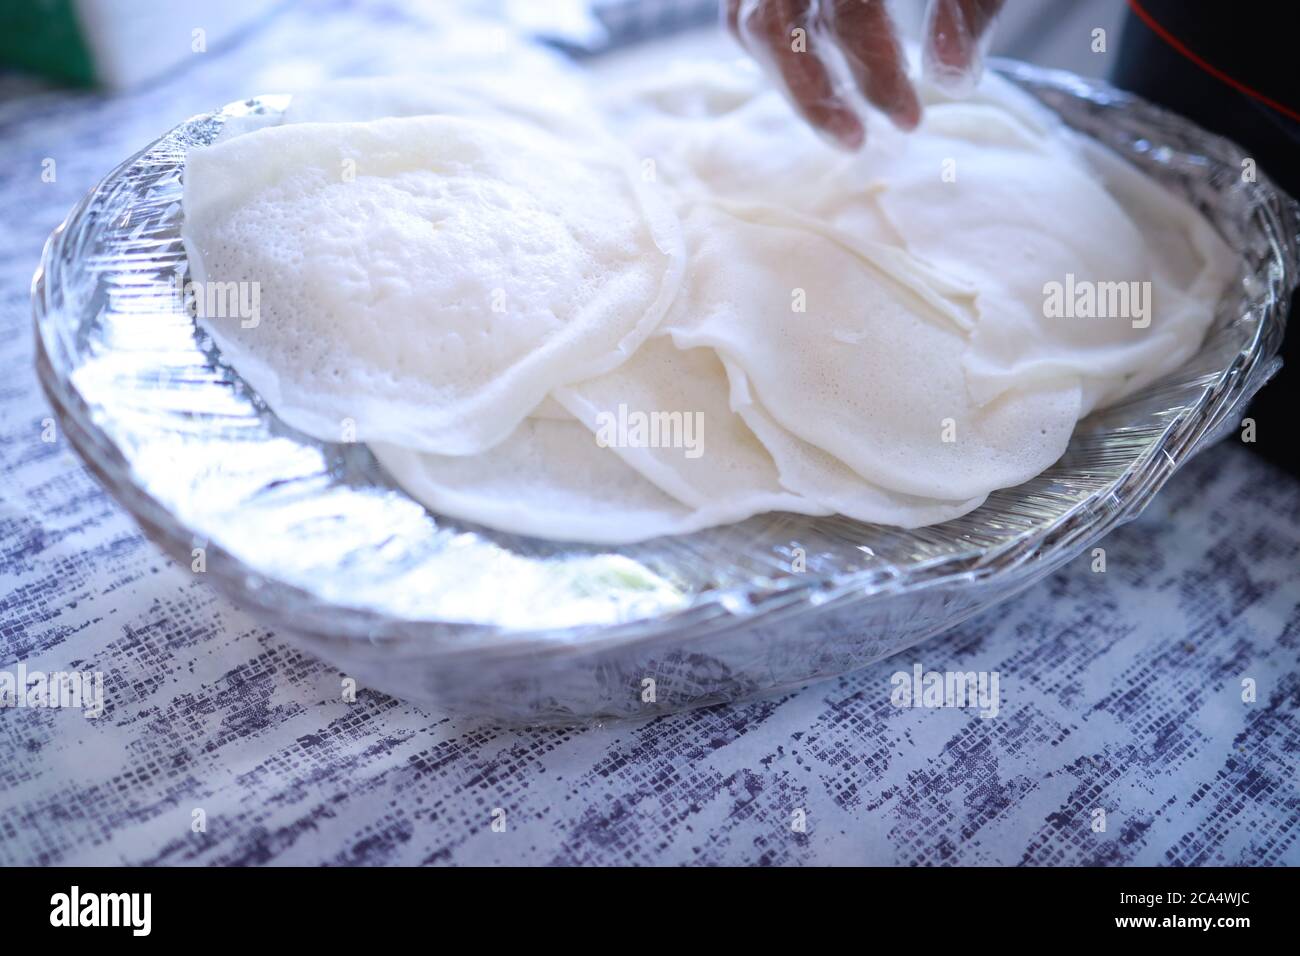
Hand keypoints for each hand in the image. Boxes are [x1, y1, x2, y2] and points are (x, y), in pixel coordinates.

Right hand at [724, 0, 1004, 148]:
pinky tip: (822, 67)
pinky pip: (750, 1)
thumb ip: (972, 6)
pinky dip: (779, 37)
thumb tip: (951, 79)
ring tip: (839, 117)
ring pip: (749, 14)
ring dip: (789, 72)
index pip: (849, 7)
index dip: (877, 70)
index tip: (909, 119)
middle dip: (812, 90)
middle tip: (856, 139)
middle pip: (772, 20)